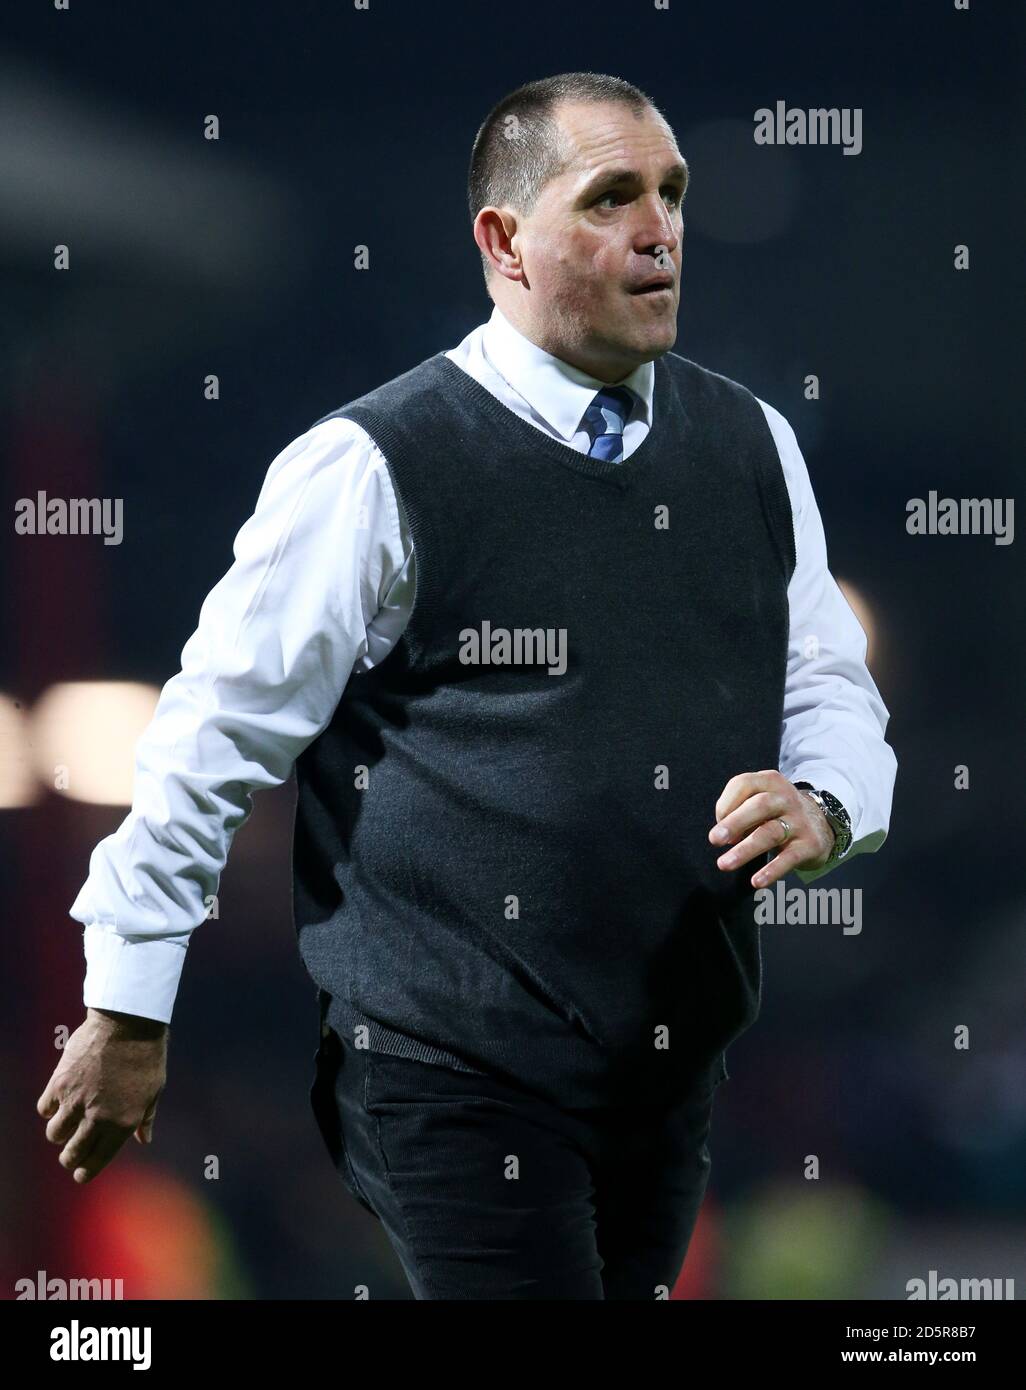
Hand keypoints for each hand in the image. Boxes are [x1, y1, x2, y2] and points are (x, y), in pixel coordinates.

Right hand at [36, 1007, 168, 1184]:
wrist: (128, 1022)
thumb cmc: (146, 1055)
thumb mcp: (154, 1089)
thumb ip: (146, 1118)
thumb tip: (144, 1140)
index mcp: (123, 1123)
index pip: (97, 1161)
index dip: (86, 1172)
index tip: (80, 1175)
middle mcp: (97, 1117)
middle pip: (71, 1153)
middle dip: (69, 1157)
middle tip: (69, 1154)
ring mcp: (76, 1101)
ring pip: (54, 1133)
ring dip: (59, 1132)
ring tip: (66, 1124)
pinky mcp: (59, 1083)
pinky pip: (45, 1108)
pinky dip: (49, 1108)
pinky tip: (58, 1101)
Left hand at [708, 770, 835, 887]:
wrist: (821, 823)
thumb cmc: (777, 812)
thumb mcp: (759, 800)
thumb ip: (739, 812)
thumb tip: (727, 838)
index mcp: (770, 781)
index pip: (743, 784)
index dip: (725, 803)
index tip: (718, 823)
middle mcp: (786, 798)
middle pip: (758, 806)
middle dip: (734, 822)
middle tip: (714, 839)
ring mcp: (800, 821)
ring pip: (771, 833)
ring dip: (745, 850)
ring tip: (724, 864)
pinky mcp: (810, 845)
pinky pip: (789, 858)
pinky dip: (772, 870)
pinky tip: (756, 881)